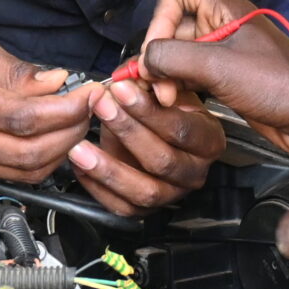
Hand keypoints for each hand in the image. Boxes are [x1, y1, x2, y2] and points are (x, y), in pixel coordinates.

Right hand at [0, 35, 91, 182]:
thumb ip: (17, 70)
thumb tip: (57, 82)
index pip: (25, 116)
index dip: (65, 110)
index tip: (89, 95)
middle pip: (30, 152)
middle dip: (72, 134)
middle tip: (90, 112)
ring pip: (27, 172)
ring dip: (62, 153)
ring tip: (77, 126)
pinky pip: (16, 177)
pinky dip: (44, 164)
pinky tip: (56, 143)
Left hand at [66, 77, 225, 214]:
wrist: (156, 128)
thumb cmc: (164, 105)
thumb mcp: (166, 85)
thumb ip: (157, 80)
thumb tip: (146, 84)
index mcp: (208, 140)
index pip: (181, 129)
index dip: (148, 111)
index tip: (121, 90)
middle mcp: (194, 172)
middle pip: (161, 161)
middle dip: (127, 132)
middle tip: (100, 107)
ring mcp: (171, 194)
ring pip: (143, 190)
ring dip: (107, 168)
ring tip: (80, 147)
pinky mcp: (147, 208)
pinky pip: (122, 206)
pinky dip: (98, 187)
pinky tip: (81, 166)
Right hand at [139, 0, 256, 103]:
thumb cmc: (277, 85)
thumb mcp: (219, 67)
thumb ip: (174, 56)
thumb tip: (144, 60)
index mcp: (225, 9)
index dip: (160, 16)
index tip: (158, 51)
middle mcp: (221, 26)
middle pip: (171, 26)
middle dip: (157, 56)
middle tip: (156, 88)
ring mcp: (223, 53)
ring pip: (178, 54)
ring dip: (164, 75)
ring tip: (163, 99)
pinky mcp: (225, 78)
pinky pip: (190, 75)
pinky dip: (178, 87)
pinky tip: (174, 104)